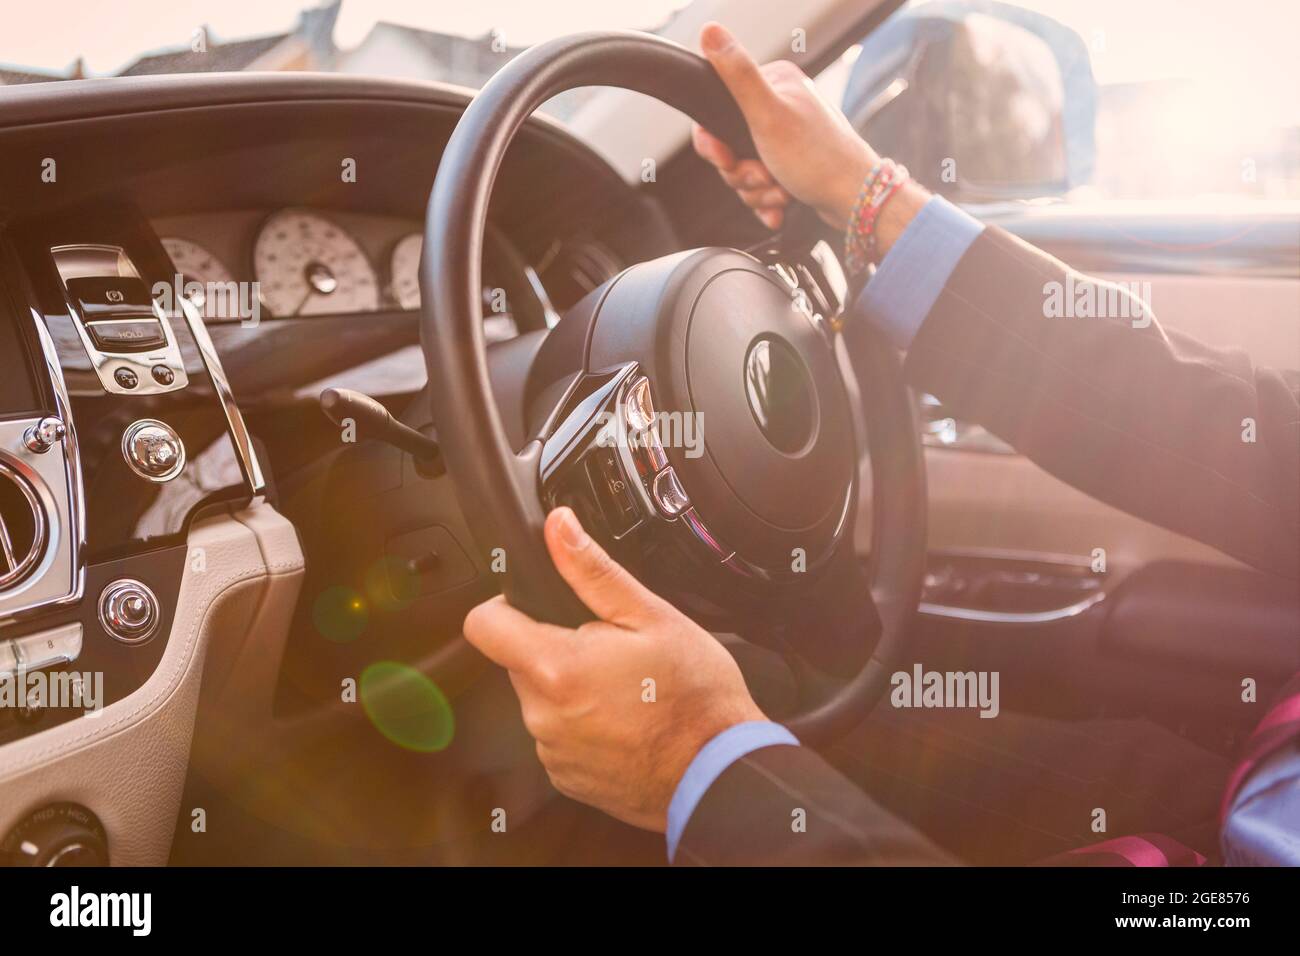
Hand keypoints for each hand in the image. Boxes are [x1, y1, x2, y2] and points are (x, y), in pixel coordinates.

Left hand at [462, 507, 765, 831]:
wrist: (718, 773)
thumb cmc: (695, 697)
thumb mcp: (651, 616)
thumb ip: (593, 570)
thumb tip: (559, 528)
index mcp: (556, 667)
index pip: (483, 625)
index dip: (504, 606)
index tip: (535, 606)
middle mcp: (542, 714)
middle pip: (518, 661)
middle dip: (554, 647)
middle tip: (608, 649)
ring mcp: (552, 750)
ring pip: (541, 699)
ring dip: (569, 688)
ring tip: (623, 688)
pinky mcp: (565, 776)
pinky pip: (558, 735)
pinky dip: (581, 723)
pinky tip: (623, 720)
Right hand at [693, 22, 877, 229]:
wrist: (857, 199)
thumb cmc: (819, 158)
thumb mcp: (769, 113)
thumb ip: (737, 74)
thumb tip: (710, 31)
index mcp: (774, 84)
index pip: (717, 111)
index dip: (715, 144)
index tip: (726, 159)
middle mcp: (781, 106)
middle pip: (729, 147)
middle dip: (742, 173)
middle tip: (764, 176)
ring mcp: (786, 138)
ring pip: (744, 171)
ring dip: (758, 191)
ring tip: (780, 191)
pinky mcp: (791, 165)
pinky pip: (761, 187)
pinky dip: (768, 202)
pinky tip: (781, 206)